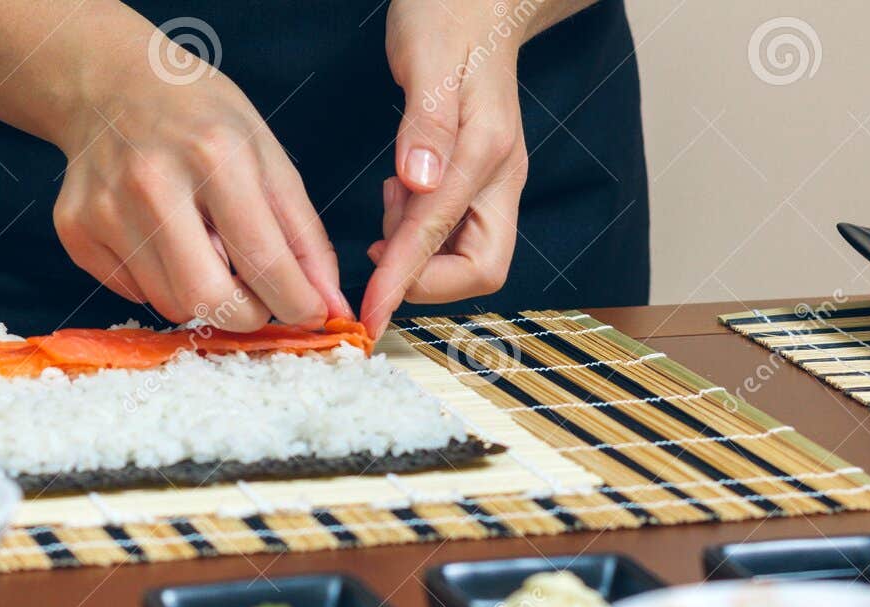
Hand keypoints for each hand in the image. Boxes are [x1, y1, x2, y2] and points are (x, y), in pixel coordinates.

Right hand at [51, 32, 348, 330]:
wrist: (111, 84)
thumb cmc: (200, 119)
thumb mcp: (268, 157)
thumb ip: (304, 236)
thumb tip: (329, 307)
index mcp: (216, 156)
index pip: (264, 263)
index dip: (297, 305)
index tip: (310, 313)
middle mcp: (153, 182)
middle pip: (209, 299)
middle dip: (247, 315)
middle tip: (257, 299)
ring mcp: (106, 208)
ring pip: (171, 304)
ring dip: (202, 297)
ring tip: (205, 250)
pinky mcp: (75, 229)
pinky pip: (134, 293)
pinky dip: (161, 283)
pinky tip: (162, 240)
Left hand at [361, 0, 530, 335]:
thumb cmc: (452, 15)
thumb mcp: (428, 58)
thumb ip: (426, 123)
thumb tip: (420, 183)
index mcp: (489, 152)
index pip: (443, 239)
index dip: (403, 282)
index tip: (369, 313)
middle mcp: (500, 177)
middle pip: (479, 271)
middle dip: (425, 275)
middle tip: (381, 239)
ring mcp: (492, 183)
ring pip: (464, 258)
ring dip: (417, 249)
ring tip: (391, 196)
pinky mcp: (477, 183)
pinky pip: (450, 234)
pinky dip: (418, 232)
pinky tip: (400, 194)